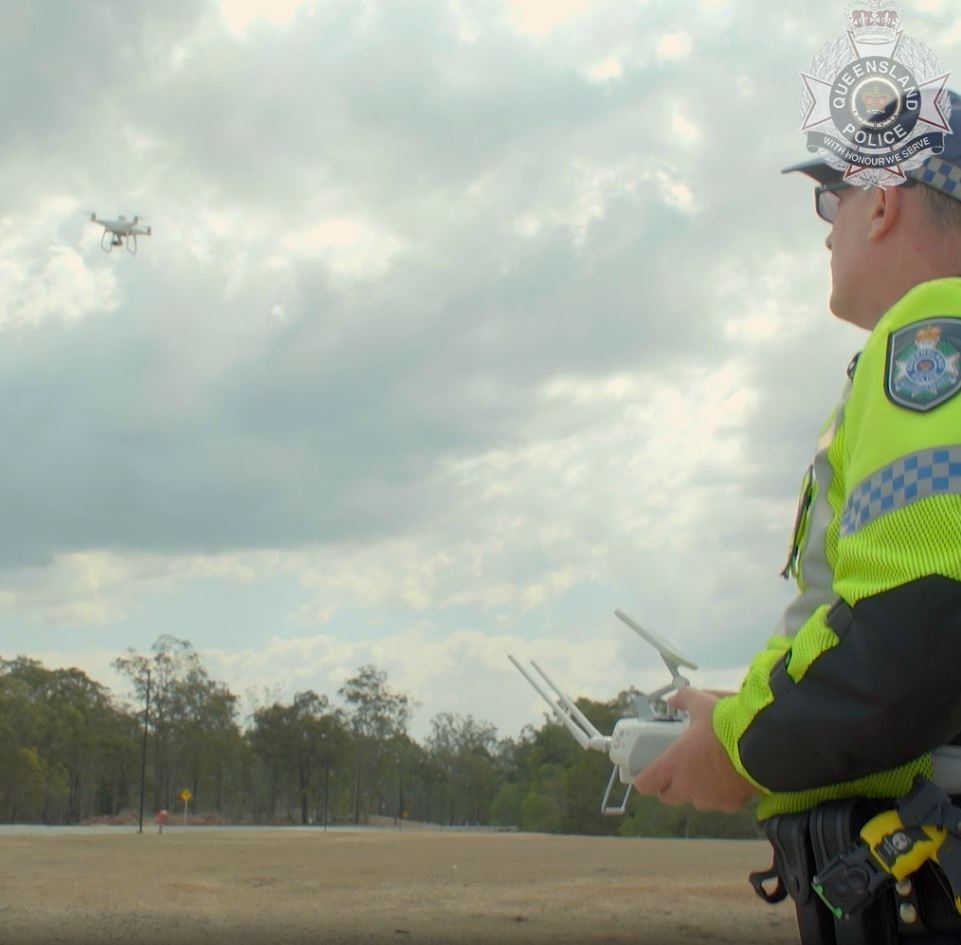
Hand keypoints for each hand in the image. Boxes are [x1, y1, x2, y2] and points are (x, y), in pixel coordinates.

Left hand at [633, 688, 757, 811]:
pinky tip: (730, 777)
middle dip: (670, 787)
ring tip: (708, 771)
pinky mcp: (730, 804)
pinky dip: (722, 793)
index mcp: (674, 764)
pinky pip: (720, 802)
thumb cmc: (725, 723)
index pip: (646, 784)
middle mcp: (688, 786)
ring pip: (696, 801)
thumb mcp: (702, 704)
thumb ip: (684, 699)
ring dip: (697, 790)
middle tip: (679, 771)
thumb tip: (672, 700)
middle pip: (669, 797)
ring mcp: (710, 799)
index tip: (649, 773)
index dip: (645, 780)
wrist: (762, 744)